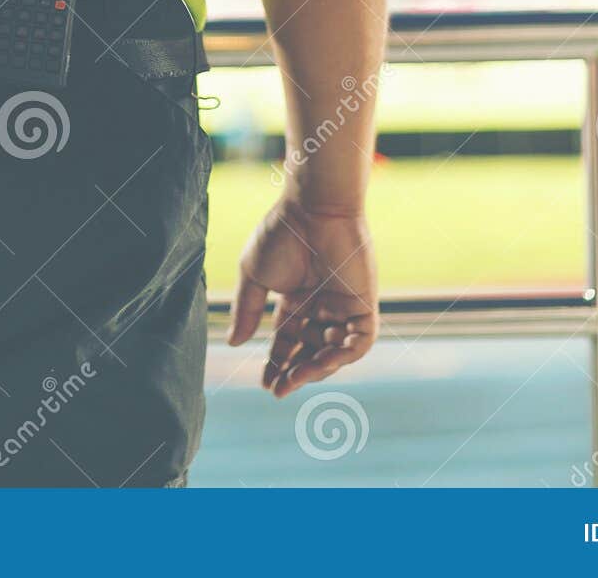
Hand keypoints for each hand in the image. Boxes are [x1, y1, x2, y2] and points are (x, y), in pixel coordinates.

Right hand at [228, 197, 378, 397]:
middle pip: (310, 351)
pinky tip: (321, 365)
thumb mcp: (255, 276)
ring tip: (295, 380)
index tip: (265, 382)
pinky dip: (343, 356)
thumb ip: (248, 310)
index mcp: (296, 299)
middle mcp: (321, 306)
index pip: (288, 341)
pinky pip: (359, 341)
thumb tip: (234, 343)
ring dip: (317, 369)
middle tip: (279, 388)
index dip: (277, 363)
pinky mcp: (363, 303)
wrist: (312, 209)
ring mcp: (343, 306)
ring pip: (334, 351)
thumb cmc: (282, 234)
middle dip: (295, 372)